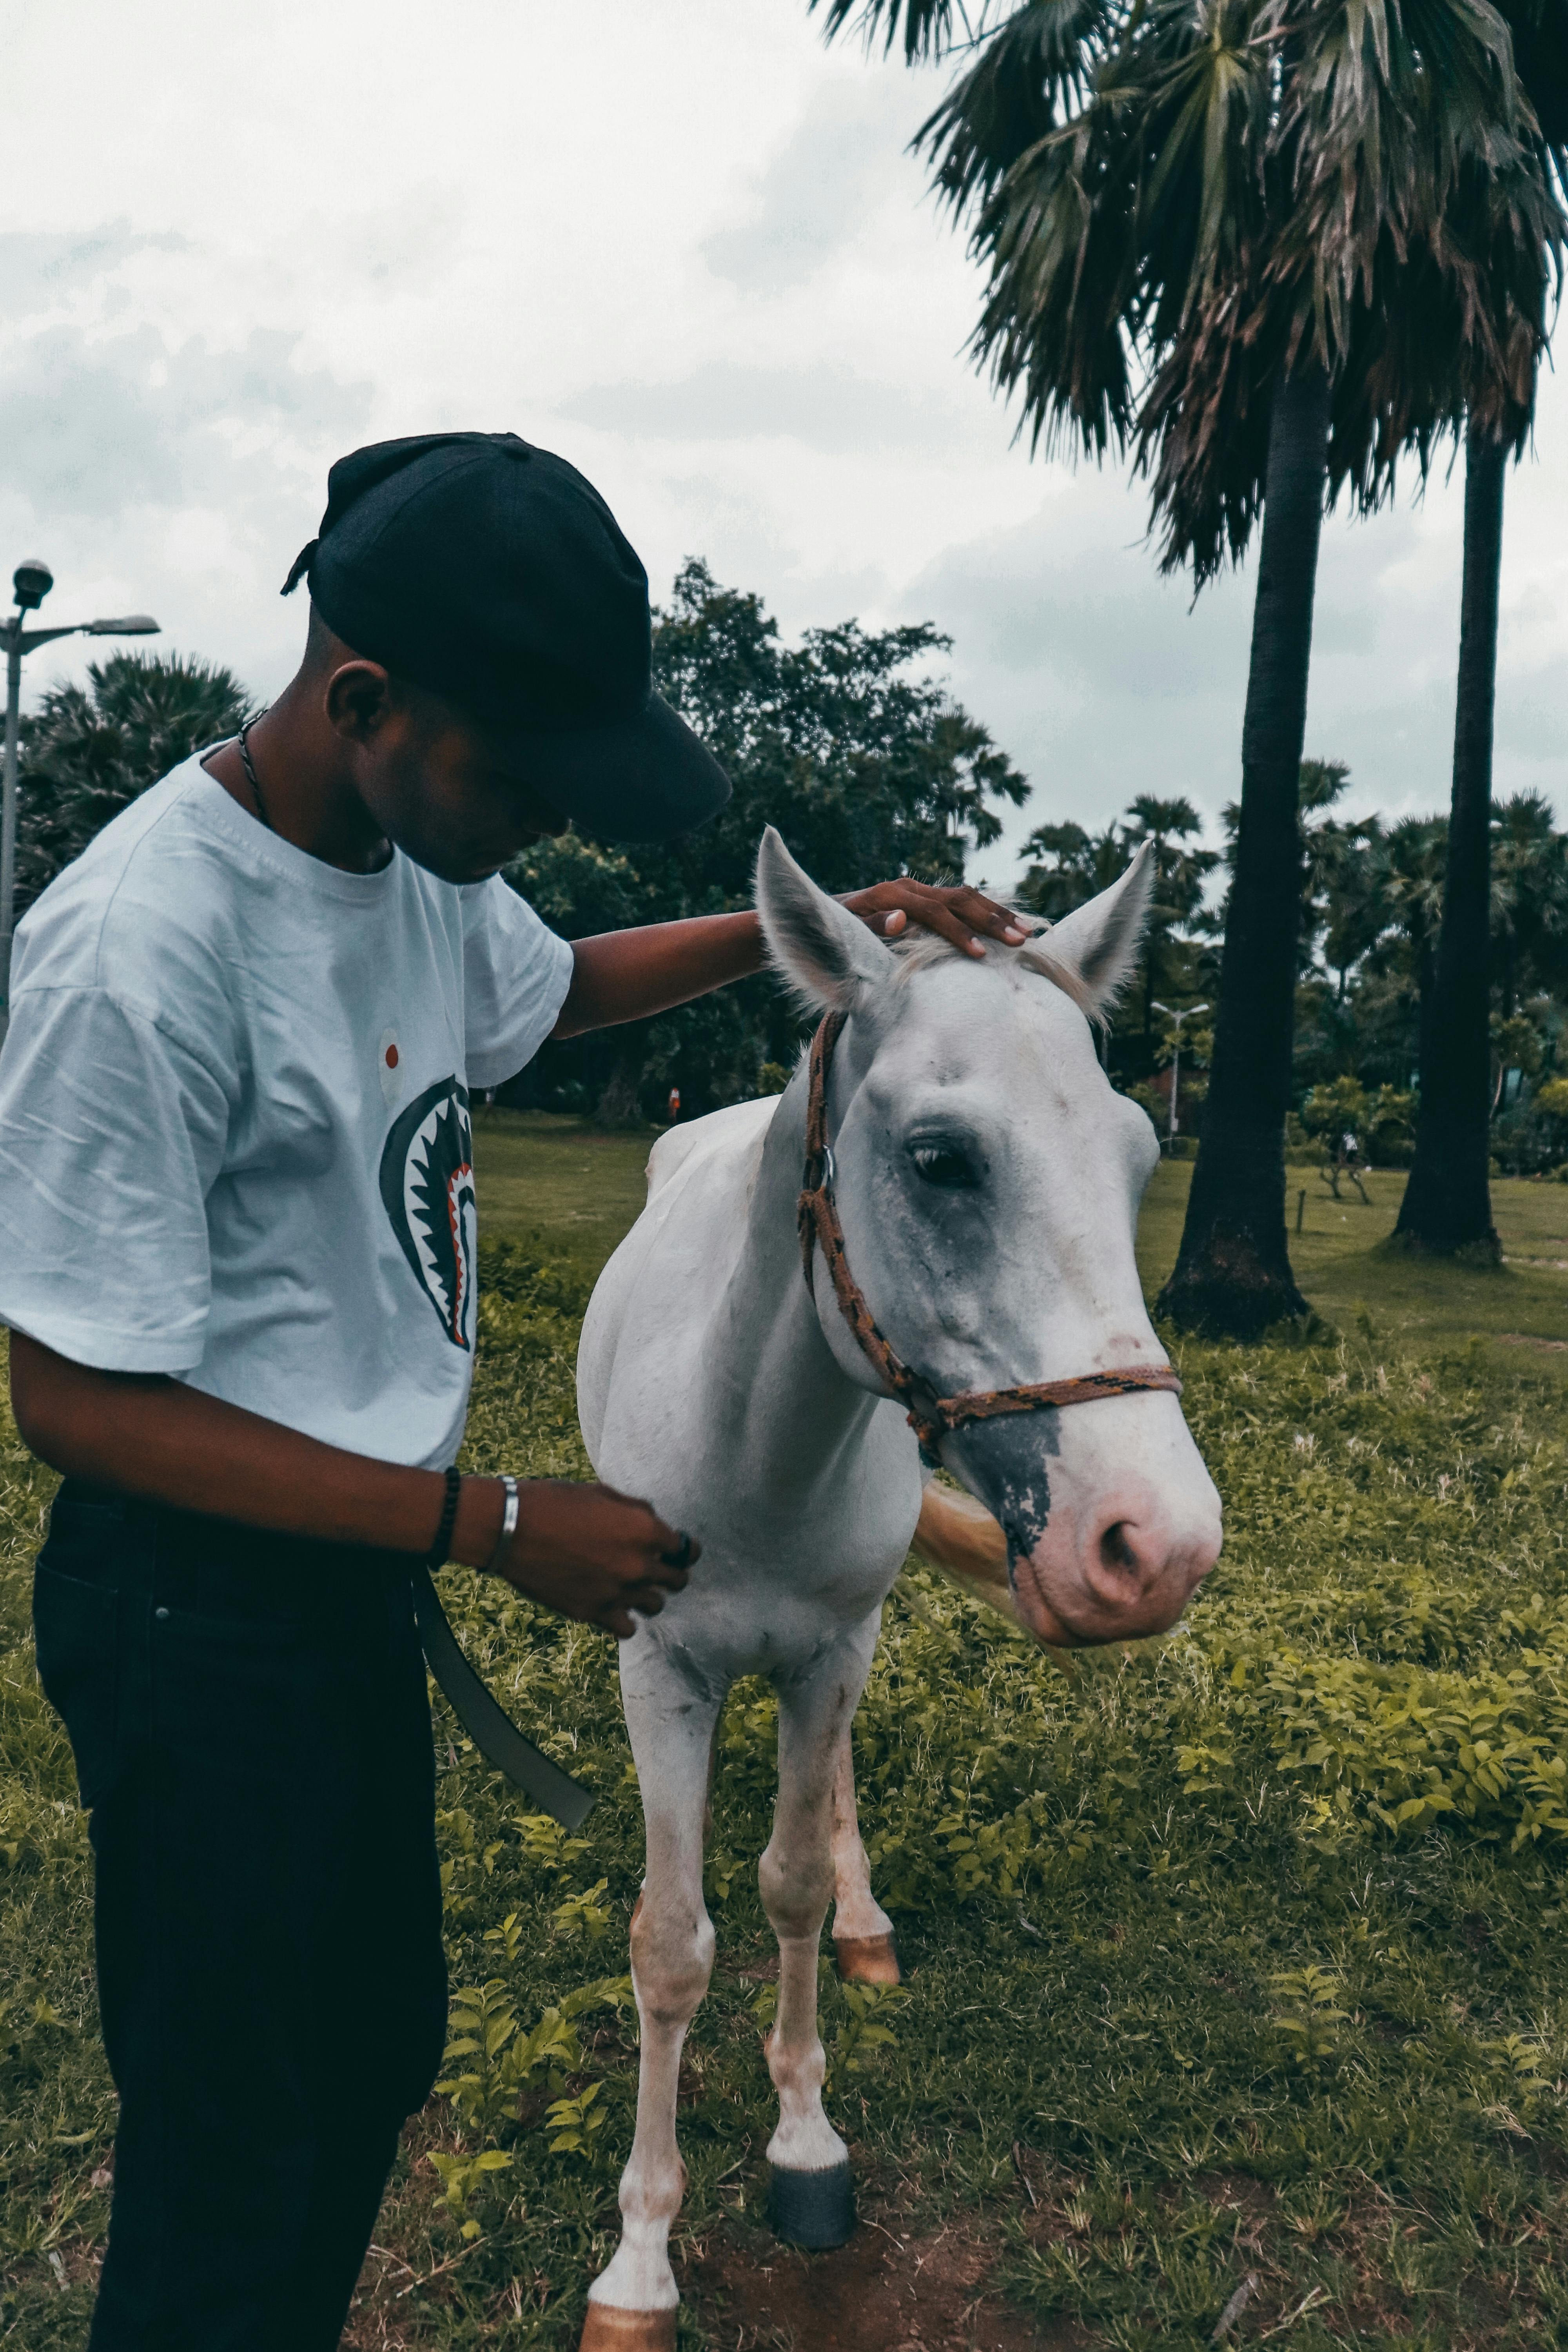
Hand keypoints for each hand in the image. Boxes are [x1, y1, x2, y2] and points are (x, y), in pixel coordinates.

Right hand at [490, 1478, 699, 1637]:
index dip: (683, 1549)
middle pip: (677, 1581)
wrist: (511, 1529)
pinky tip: (614, 1606)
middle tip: (661, 1571)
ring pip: (655, 1605)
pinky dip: (625, 1619)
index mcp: (645, 1530)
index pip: (685, 1549)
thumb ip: (636, 1511)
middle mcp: (638, 1565)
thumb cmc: (555, 1503)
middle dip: (670, 1573)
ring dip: (648, 1596)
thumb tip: (655, 1522)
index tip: (677, 1552)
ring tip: (633, 1587)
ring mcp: (617, 1593)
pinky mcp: (593, 1613)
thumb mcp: (602, 1493)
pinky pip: (627, 1628)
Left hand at [841, 878, 1029, 958]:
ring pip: (966, 896)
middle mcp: (909, 887)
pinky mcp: (924, 896)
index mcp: (893, 894)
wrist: (822, 914)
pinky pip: (961, 899)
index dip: (959, 932)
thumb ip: (872, 925)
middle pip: (959, 899)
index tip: (981, 954)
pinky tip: (1009, 921)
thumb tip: (900, 919)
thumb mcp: (847, 930)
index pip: (936, 912)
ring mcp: (918, 890)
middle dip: (991, 921)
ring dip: (997, 914)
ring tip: (1026, 932)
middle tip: (1020, 941)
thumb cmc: (835, 930)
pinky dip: (987, 909)